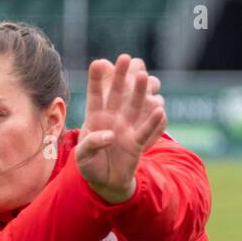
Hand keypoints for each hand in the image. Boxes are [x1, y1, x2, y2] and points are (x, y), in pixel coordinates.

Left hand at [75, 54, 166, 203]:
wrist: (105, 183)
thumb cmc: (91, 166)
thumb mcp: (82, 156)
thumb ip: (91, 143)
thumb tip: (110, 135)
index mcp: (95, 119)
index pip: (94, 96)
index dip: (96, 80)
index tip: (97, 63)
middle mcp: (112, 120)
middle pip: (116, 95)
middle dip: (120, 77)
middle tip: (124, 57)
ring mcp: (125, 129)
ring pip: (133, 107)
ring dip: (138, 93)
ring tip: (143, 76)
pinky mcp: (136, 143)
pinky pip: (145, 131)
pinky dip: (152, 122)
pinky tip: (159, 109)